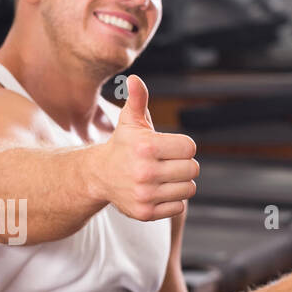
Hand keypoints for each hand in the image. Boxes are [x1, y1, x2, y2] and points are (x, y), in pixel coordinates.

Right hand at [97, 74, 197, 220]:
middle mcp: (145, 172)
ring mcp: (145, 194)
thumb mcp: (130, 121)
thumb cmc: (122, 145)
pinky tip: (157, 192)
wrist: (99, 176)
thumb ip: (138, 99)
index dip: (182, 147)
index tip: (168, 148)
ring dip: (180, 183)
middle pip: (193, 169)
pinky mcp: (145, 212)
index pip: (190, 148)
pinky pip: (179, 207)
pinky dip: (173, 200)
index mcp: (146, 147)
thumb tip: (134, 79)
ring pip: (188, 189)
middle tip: (167, 164)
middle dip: (183, 165)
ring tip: (163, 178)